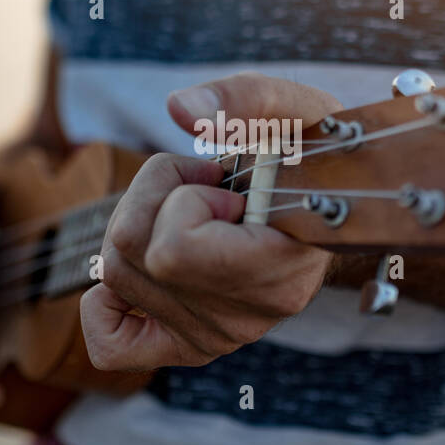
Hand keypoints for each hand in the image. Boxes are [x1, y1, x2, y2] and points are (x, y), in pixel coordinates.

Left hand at [80, 73, 342, 370]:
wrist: (336, 207)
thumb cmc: (313, 156)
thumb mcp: (295, 110)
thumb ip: (244, 98)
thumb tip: (178, 107)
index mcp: (279, 272)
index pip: (174, 248)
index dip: (185, 195)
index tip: (228, 182)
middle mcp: (246, 320)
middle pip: (131, 251)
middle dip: (154, 195)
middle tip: (205, 186)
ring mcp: (216, 338)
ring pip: (115, 274)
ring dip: (140, 223)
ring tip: (193, 212)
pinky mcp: (190, 346)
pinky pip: (111, 346)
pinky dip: (108, 301)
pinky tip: (143, 264)